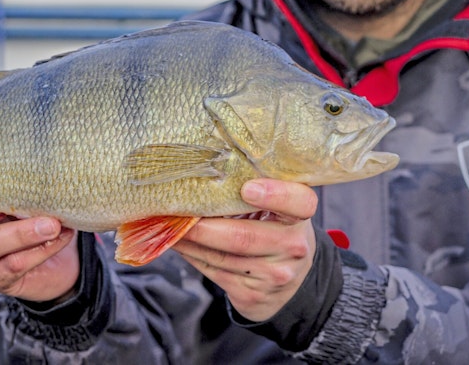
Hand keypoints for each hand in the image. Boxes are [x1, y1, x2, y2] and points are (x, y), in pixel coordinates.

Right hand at [0, 178, 79, 301]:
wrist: (59, 254)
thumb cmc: (32, 208)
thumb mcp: (19, 185)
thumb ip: (9, 172)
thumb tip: (23, 144)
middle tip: (2, 200)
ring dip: (22, 232)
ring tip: (51, 223)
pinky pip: (14, 263)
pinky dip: (41, 247)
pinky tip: (61, 233)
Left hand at [171, 178, 318, 321]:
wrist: (292, 284)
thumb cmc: (278, 231)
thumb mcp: (281, 209)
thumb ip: (258, 189)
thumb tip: (207, 173)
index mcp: (300, 216)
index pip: (300, 203)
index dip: (275, 195)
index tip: (247, 189)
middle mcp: (292, 247)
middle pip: (243, 237)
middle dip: (203, 226)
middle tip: (176, 210)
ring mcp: (273, 275)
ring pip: (221, 257)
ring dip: (189, 240)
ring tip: (168, 224)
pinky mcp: (252, 294)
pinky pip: (213, 272)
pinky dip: (191, 254)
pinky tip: (178, 243)